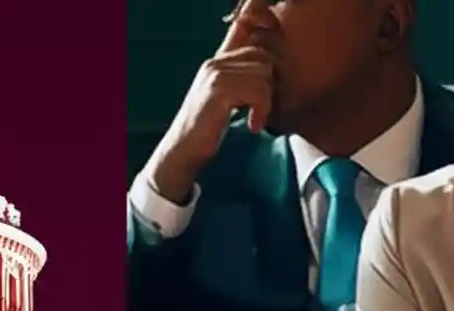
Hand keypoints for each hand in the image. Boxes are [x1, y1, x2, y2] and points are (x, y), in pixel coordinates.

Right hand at [143, 0, 278, 203]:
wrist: (183, 151)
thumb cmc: (207, 129)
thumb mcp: (226, 99)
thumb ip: (242, 81)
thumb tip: (269, 69)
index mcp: (217, 61)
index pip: (243, 28)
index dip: (260, 17)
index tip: (269, 17)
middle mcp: (214, 62)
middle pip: (263, 58)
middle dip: (269, 86)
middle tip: (260, 109)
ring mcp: (215, 75)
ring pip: (263, 77)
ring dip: (265, 103)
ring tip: (255, 120)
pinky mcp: (218, 91)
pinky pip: (257, 91)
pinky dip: (260, 111)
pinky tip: (252, 126)